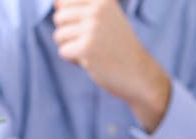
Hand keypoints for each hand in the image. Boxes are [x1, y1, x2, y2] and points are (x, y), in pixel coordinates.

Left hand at [53, 0, 170, 130]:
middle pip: (59, 17)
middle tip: (94, 44)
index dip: (73, 21)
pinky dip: (75, 60)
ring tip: (94, 53)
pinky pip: (63, 51)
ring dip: (72, 48)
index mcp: (102, 1)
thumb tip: (56, 3)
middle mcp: (97, 11)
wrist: (140, 75)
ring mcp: (92, 29)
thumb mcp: (106, 21)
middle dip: (70, 34)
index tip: (94, 31)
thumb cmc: (120, 48)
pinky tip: (93, 62)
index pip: (65, 2)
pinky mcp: (86, 48)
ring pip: (59, 35)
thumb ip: (82, 9)